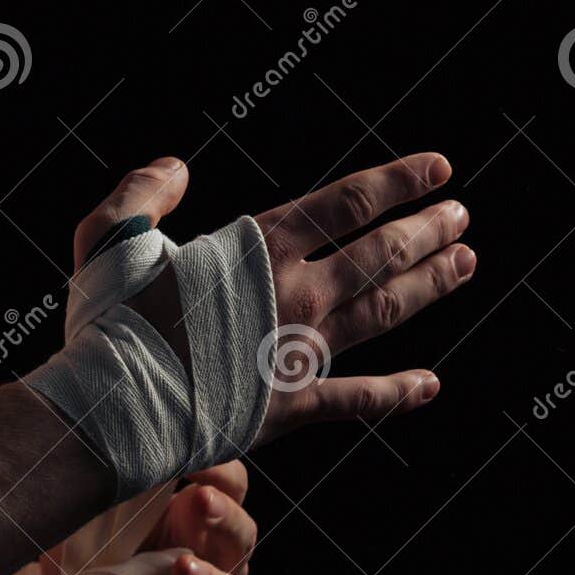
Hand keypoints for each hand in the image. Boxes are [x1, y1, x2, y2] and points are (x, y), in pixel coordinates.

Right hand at [75, 153, 472, 442]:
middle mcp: (296, 293)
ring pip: (384, 311)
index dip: (399, 181)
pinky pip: (359, 399)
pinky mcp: (292, 406)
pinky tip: (430, 385)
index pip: (348, 201)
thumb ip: (144, 194)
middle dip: (428, 230)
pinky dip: (397, 393)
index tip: (438, 169)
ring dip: (430, 285)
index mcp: (259, 247)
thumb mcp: (110, 238)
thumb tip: (177, 167)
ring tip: (465, 264)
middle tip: (461, 216)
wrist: (114, 407)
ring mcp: (300, 351)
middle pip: (382, 253)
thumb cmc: (109, 323)